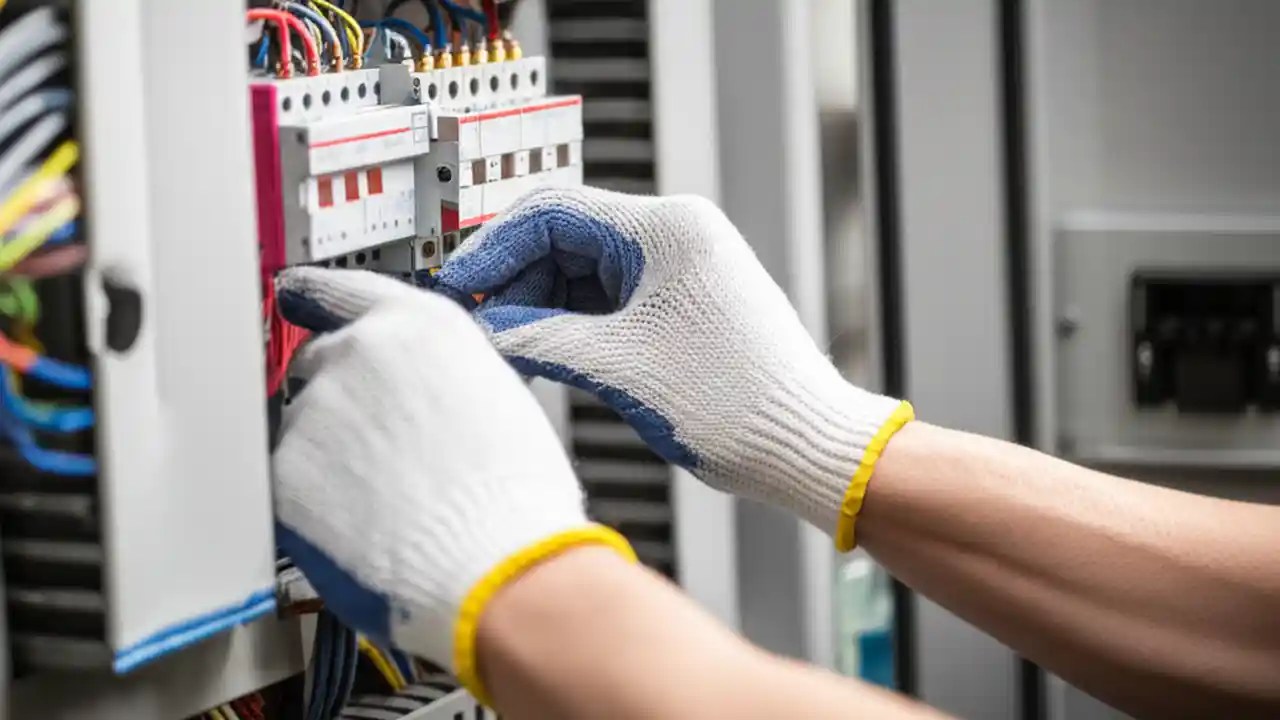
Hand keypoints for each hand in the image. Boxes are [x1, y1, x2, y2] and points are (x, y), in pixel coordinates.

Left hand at [271, 268, 634, 703]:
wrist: (496, 569)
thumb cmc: (515, 499)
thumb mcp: (496, 398)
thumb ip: (437, 373)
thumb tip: (413, 390)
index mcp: (418, 324)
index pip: (340, 289)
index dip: (314, 298)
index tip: (294, 299)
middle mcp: (358, 352)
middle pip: (319, 363)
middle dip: (340, 402)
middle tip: (380, 452)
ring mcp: (313, 411)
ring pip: (304, 429)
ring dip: (329, 458)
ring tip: (386, 502)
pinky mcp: (283, 473)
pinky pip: (285, 484)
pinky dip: (311, 506)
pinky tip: (361, 527)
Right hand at [433, 186, 914, 550]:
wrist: (806, 444)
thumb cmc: (739, 400)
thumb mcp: (619, 367)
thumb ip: (542, 340)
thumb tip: (489, 330)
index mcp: (668, 230)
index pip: (553, 213)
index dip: (494, 250)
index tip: (459, 288)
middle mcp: (676, 239)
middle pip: (566, 242)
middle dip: (516, 283)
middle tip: (478, 327)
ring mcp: (681, 273)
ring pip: (584, 276)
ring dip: (542, 310)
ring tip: (509, 352)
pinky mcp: (683, 307)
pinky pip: (610, 304)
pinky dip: (573, 327)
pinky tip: (545, 357)